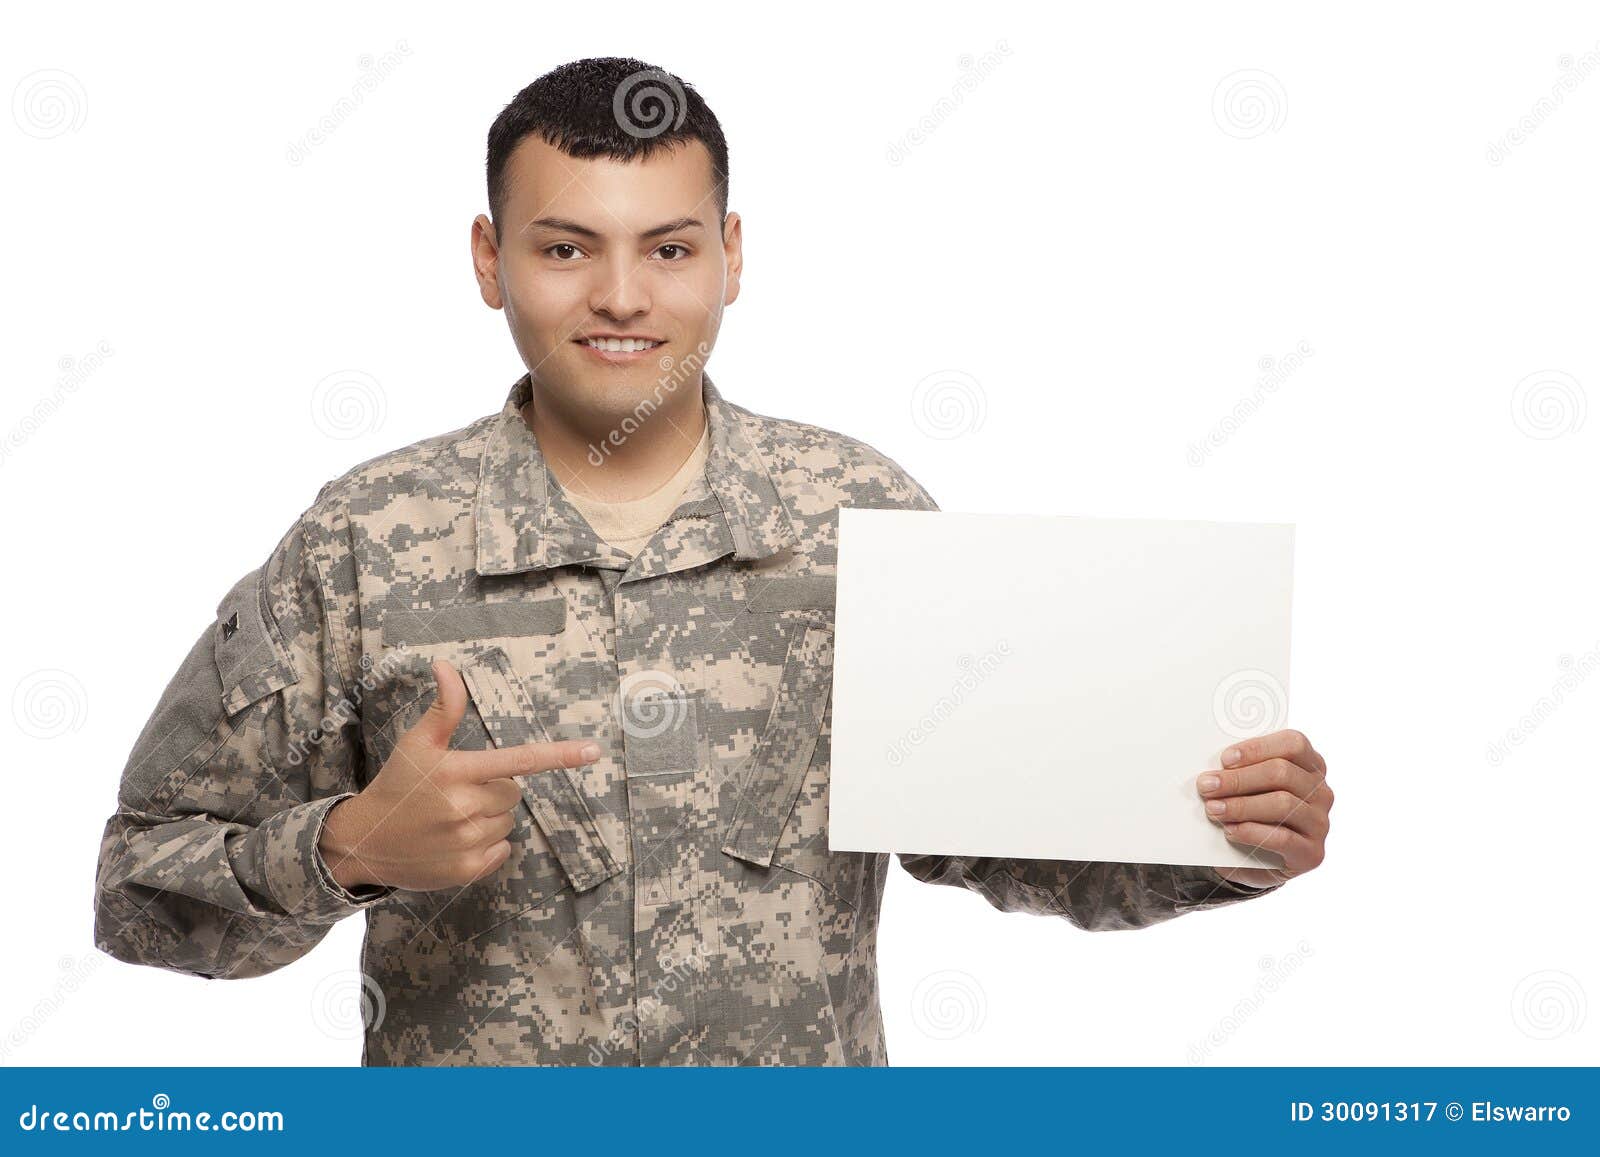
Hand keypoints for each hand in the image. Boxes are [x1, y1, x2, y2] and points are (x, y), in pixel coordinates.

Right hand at [319, 659, 599, 891]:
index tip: (594, 751)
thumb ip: (443, 708)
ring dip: (489, 816)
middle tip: (458, 791)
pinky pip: (502, 848)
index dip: (560, 756)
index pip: (519, 761)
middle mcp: (464, 806)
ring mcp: (467, 841)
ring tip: (451, 817)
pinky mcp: (467, 870)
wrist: (364, 840)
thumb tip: (446, 665)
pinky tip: (454, 839)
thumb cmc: (397, 785)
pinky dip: (486, 843)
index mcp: (456, 771)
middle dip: (494, 788)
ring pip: (508, 820)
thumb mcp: (416, 743)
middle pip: (514, 791)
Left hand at [1196, 728, 1331, 888]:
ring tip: (1213, 808)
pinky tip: (1230, 831)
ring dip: (1241, 805)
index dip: (1257, 748)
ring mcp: (1320, 823)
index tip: (1225, 759)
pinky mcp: (1312, 853)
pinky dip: (1251, 832)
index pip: (1293, 744)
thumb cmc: (1250, 814)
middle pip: (1283, 773)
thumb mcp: (1247, 788)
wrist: (1255, 862)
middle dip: (1239, 779)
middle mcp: (1321, 792)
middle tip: (1206, 786)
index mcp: (1311, 766)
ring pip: (1283, 804)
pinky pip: (1283, 838)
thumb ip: (1239, 772)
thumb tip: (1214, 769)